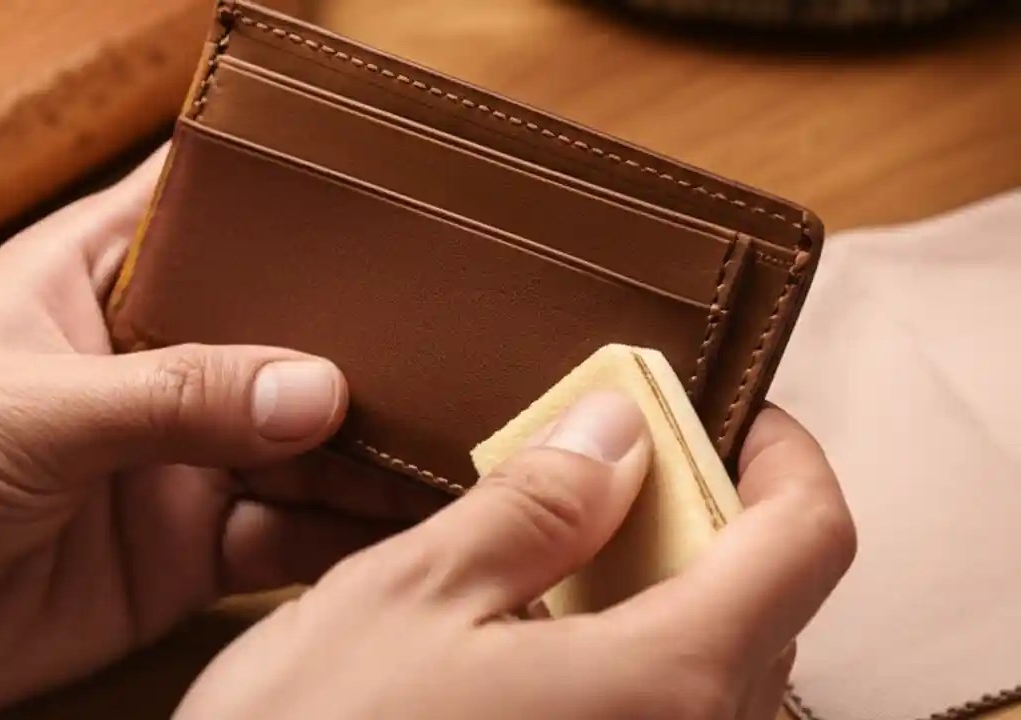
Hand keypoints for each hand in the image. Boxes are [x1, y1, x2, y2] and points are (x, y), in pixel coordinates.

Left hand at [0, 145, 441, 718]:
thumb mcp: (27, 407)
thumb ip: (175, 398)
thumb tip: (319, 391)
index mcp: (100, 280)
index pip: (220, 219)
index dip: (304, 217)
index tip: (405, 226)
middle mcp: (152, 364)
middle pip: (286, 342)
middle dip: (367, 355)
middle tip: (466, 364)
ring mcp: (173, 462)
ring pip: (300, 448)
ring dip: (369, 456)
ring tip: (456, 457)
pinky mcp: (180, 555)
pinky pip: (282, 540)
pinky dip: (339, 540)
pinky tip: (399, 536)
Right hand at [177, 398, 856, 719]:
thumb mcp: (410, 595)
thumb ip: (533, 507)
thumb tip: (615, 431)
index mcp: (664, 687)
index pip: (807, 541)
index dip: (783, 456)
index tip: (732, 416)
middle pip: (770, 605)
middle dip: (709, 517)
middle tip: (620, 466)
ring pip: (720, 668)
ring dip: (669, 591)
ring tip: (569, 548)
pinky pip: (667, 718)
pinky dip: (634, 658)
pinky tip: (546, 636)